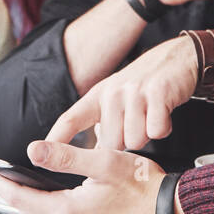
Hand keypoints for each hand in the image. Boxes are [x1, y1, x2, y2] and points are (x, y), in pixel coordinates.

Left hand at [0, 142, 166, 213]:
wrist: (171, 213)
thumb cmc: (144, 188)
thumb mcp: (103, 161)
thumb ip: (65, 156)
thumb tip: (34, 150)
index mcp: (68, 211)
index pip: (21, 198)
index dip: (3, 184)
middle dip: (13, 196)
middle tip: (3, 179)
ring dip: (30, 208)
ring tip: (24, 190)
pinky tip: (53, 204)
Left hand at [46, 36, 198, 149]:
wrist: (177, 58)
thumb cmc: (144, 84)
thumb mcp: (115, 96)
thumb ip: (101, 121)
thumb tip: (87, 151)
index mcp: (99, 95)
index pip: (71, 118)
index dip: (54, 138)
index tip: (37, 154)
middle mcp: (113, 93)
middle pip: (111, 144)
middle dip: (125, 144)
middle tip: (136, 125)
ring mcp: (135, 93)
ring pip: (135, 140)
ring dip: (145, 135)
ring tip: (149, 118)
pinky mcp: (158, 94)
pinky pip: (156, 131)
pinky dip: (162, 129)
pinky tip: (162, 115)